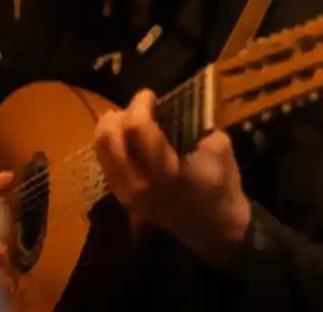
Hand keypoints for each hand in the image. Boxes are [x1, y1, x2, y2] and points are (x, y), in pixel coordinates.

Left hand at [92, 89, 250, 272]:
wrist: (211, 228)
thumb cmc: (221, 188)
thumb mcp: (222, 152)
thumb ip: (198, 127)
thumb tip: (178, 106)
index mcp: (168, 173)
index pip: (138, 130)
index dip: (140, 105)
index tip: (151, 95)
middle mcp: (140, 183)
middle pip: (111, 137)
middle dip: (123, 113)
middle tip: (139, 107)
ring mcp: (126, 192)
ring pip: (101, 148)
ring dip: (111, 126)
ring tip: (127, 117)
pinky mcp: (120, 195)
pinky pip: (103, 160)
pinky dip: (109, 142)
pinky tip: (123, 135)